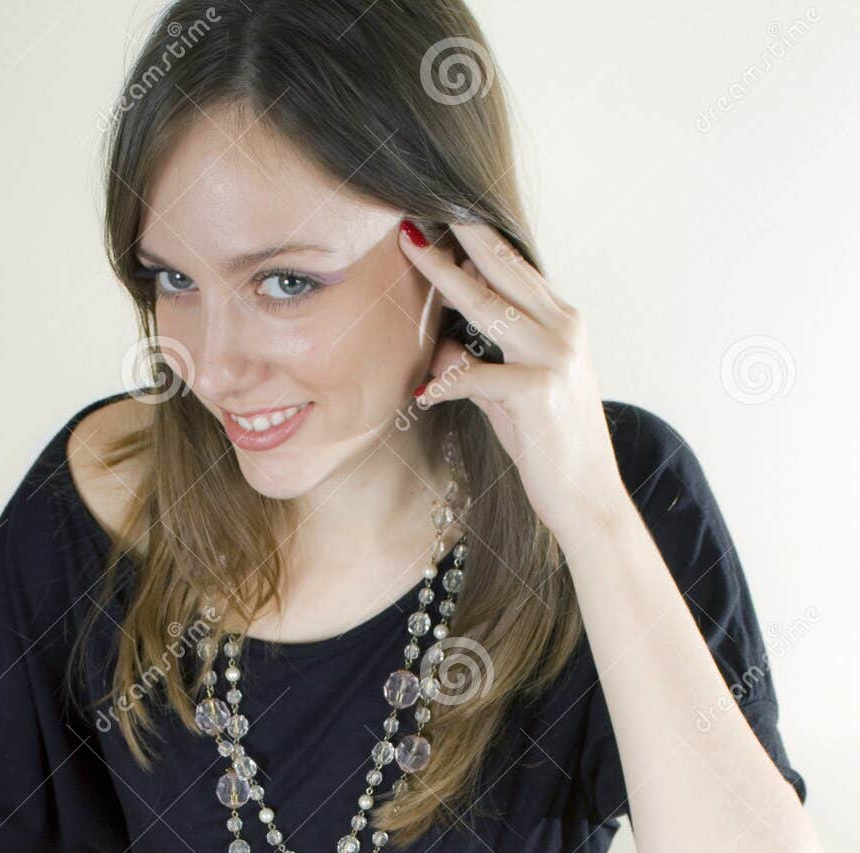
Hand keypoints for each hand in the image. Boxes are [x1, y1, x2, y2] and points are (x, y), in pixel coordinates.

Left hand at [400, 217, 631, 548]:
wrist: (589, 496)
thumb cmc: (550, 447)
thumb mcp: (511, 396)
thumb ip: (479, 362)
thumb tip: (439, 342)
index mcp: (563, 323)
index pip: (516, 269)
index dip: (480, 239)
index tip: (448, 213)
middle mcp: (564, 330)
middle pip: (504, 269)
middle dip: (463, 233)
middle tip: (427, 203)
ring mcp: (555, 357)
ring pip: (489, 306)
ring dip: (447, 277)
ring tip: (415, 252)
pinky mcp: (538, 391)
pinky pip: (477, 376)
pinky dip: (447, 381)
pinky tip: (425, 393)